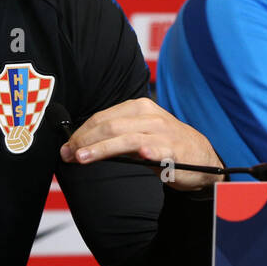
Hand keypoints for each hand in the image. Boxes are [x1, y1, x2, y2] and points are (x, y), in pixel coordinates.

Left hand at [58, 97, 223, 190]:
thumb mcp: (140, 131)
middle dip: (84, 140)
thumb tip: (81, 144)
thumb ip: (116, 134)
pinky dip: (150, 151)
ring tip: (83, 158)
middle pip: (110, 126)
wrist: (200, 155)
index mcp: (139, 107)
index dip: (81, 132)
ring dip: (102, 148)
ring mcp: (162, 134)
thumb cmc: (165, 143)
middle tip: (68, 154)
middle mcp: (150, 117)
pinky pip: (159, 150)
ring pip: (127, 138)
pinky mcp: (174, 151)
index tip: (66, 146)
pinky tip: (142, 155)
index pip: (103, 117)